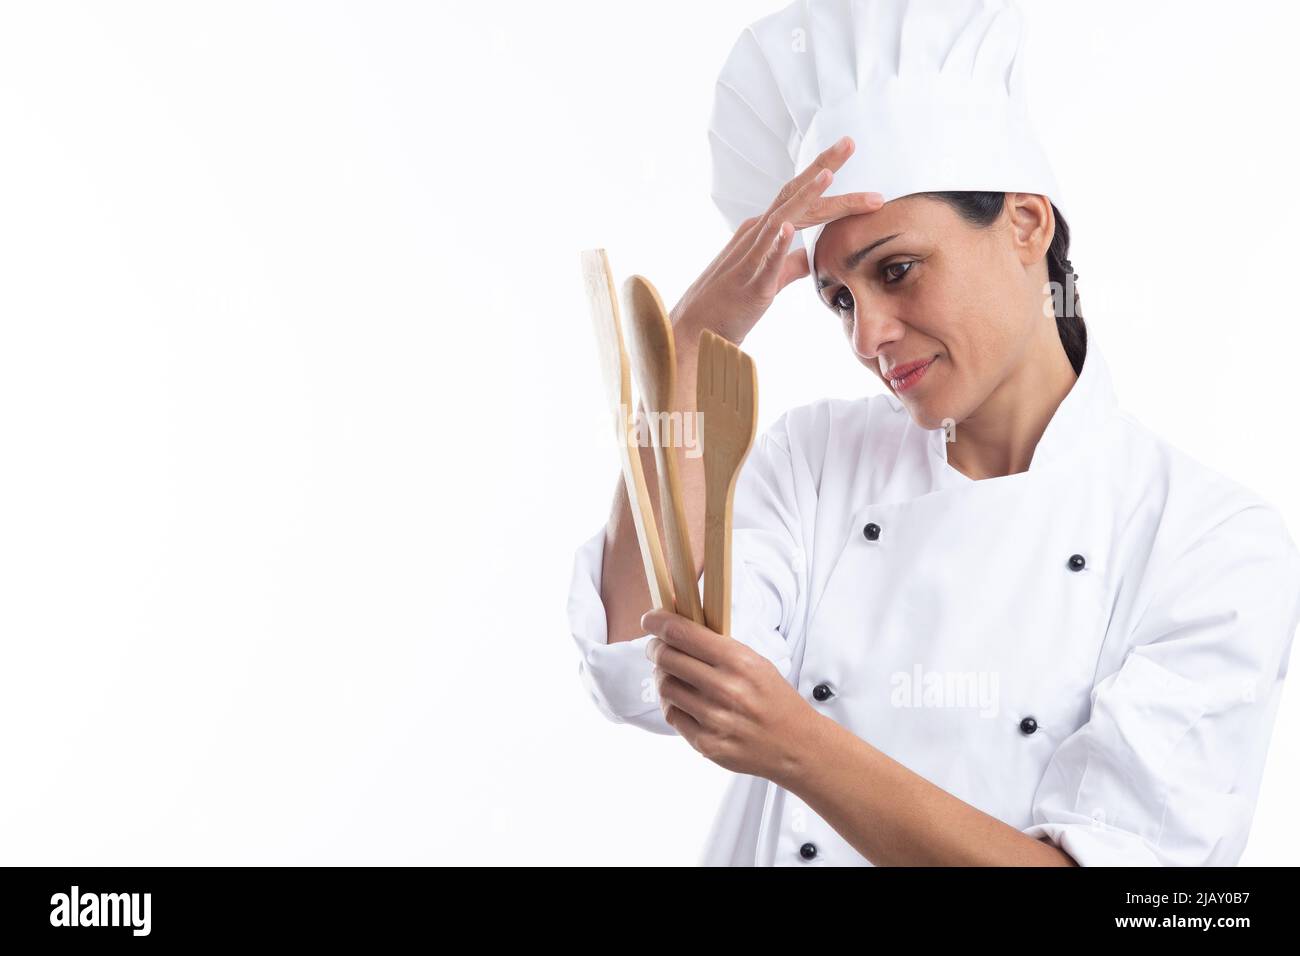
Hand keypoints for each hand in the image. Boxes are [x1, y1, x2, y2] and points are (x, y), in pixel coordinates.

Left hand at [641, 608, 817, 785]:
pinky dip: (670, 702)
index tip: (649, 619)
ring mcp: (714, 719)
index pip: (682, 633)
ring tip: (671, 674)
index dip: (658, 622)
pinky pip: (672, 714)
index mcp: (739, 662)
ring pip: (665, 686)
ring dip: (662, 676)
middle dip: (655, 648)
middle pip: (666, 658)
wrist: (796, 745)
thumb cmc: (774, 699)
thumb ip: (718, 648)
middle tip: (656, 647)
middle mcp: (725, 689)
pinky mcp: (706, 743)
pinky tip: (679, 697)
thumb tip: (677, 630)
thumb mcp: (755, 662)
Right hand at [671, 135, 883, 344]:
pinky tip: (790, 228)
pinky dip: (777, 243)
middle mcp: (754, 235)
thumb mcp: (767, 279)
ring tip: (828, 174)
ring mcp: (750, 257)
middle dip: (822, 167)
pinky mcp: (749, 284)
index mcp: (761, 232)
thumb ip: (790, 264)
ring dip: (805, 196)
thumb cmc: (730, 306)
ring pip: (782, 219)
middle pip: (793, 195)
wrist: (695, 332)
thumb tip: (811, 258)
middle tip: (849, 142)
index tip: (847, 152)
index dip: (824, 176)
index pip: (798, 197)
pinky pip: (763, 261)